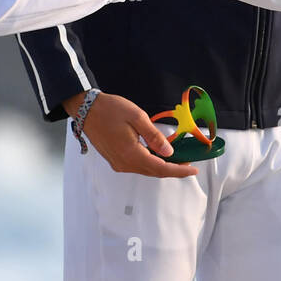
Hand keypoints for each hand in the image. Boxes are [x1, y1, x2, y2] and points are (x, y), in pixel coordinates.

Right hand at [62, 91, 197, 178]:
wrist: (87, 109)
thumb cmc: (111, 109)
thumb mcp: (137, 117)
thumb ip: (154, 136)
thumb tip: (169, 152)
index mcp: (131, 154)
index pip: (160, 169)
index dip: (178, 171)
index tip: (193, 170)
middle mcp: (124, 163)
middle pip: (154, 172)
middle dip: (173, 169)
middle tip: (188, 162)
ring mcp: (118, 163)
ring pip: (145, 170)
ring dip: (162, 166)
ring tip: (177, 158)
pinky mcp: (115, 160)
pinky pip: (137, 166)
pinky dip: (150, 163)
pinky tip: (158, 155)